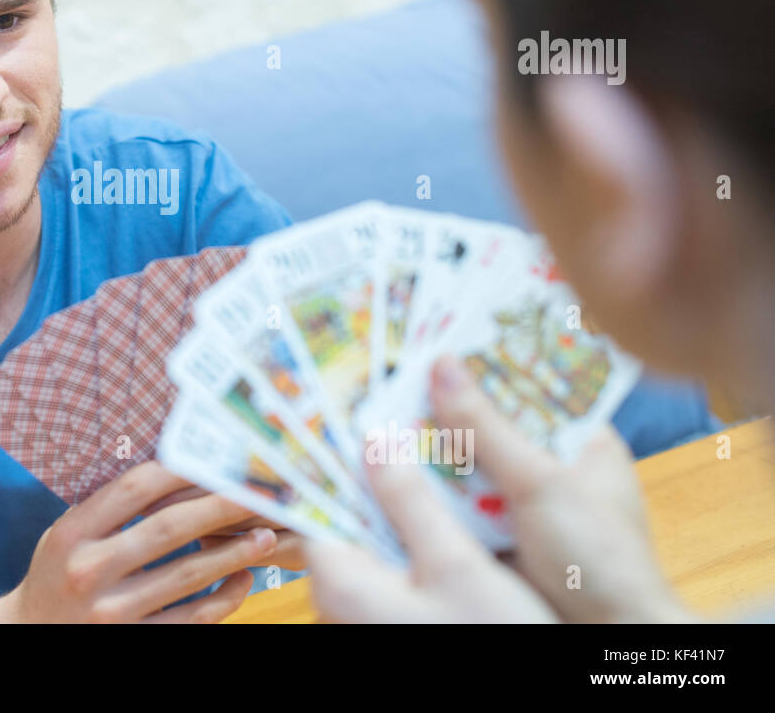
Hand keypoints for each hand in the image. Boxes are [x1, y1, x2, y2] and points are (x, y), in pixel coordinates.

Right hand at [0, 460, 275, 622]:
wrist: (26, 635)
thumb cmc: (55, 575)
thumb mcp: (66, 534)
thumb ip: (109, 508)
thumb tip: (176, 470)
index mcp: (72, 533)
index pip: (135, 488)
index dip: (182, 469)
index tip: (218, 457)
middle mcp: (89, 571)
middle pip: (169, 528)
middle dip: (221, 506)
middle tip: (260, 493)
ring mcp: (111, 613)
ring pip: (187, 576)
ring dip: (233, 553)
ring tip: (266, 536)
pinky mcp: (131, 643)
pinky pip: (190, 621)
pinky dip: (222, 600)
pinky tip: (242, 580)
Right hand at [307, 356, 694, 622]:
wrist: (602, 639)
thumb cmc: (598, 558)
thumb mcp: (539, 482)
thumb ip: (487, 427)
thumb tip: (440, 364)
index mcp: (580, 440)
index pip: (527, 382)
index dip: (482, 358)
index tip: (434, 333)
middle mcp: (549, 467)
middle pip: (487, 422)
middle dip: (441, 404)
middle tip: (387, 368)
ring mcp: (520, 505)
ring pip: (465, 465)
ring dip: (427, 449)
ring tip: (371, 410)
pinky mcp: (495, 538)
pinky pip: (453, 505)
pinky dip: (425, 492)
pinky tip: (383, 469)